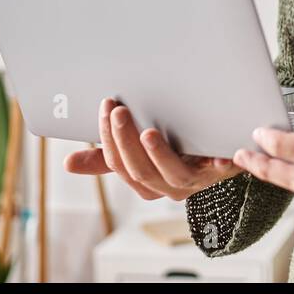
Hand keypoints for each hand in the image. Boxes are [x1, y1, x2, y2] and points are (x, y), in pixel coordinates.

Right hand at [63, 98, 243, 201]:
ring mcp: (196, 181)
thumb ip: (109, 157)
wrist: (225, 152)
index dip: (109, 139)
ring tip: (149, 133)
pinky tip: (215, 153)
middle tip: (120, 111)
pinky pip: (220, 170)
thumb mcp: (140, 152)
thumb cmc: (177, 150)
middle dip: (127, 141)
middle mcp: (168, 186)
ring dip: (159, 154)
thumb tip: (68, 163)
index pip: (118, 165)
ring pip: (173, 176)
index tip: (107, 107)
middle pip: (141, 171)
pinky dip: (218, 162)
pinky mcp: (222, 171)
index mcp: (145, 181)